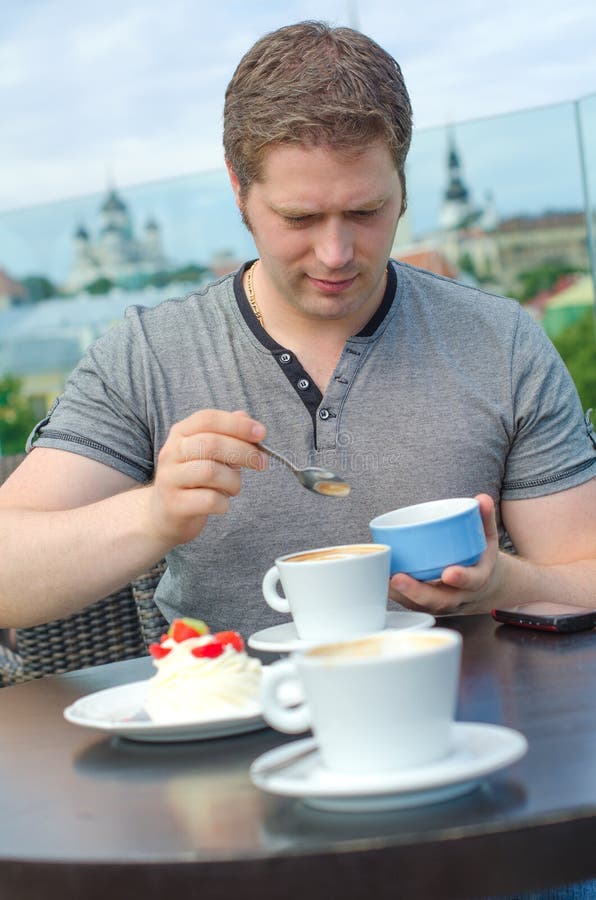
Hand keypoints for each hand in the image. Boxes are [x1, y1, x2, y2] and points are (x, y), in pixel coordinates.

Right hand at [144, 409, 266, 547]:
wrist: (164, 513)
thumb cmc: (194, 479)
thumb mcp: (209, 453)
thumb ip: (227, 434)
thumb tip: (246, 418)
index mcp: (180, 433)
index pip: (208, 419)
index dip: (237, 425)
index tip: (261, 433)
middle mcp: (171, 452)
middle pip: (211, 444)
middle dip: (244, 452)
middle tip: (262, 463)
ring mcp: (169, 478)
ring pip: (210, 472)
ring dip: (233, 481)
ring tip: (233, 487)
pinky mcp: (174, 504)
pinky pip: (208, 500)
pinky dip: (224, 502)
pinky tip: (221, 503)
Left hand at [388, 494, 503, 614]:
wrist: (482, 588)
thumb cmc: (480, 559)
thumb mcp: (488, 538)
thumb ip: (485, 518)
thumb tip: (481, 498)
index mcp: (477, 580)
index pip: (471, 582)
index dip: (461, 578)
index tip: (448, 573)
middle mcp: (458, 596)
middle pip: (439, 601)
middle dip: (417, 592)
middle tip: (398, 578)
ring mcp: (440, 603)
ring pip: (419, 604)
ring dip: (399, 594)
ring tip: (382, 578)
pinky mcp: (425, 604)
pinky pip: (408, 603)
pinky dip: (394, 594)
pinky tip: (379, 580)